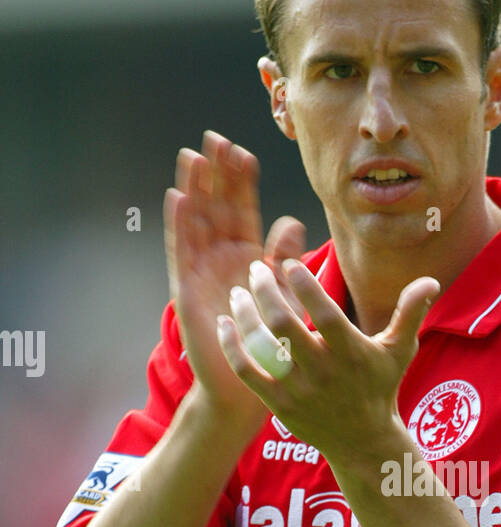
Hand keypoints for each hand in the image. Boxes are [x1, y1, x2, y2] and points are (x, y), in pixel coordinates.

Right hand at [163, 130, 306, 434]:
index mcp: (248, 258)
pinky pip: (181, 253)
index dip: (242, 183)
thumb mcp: (284, 296)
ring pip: (196, 223)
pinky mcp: (186, 290)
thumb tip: (294, 222)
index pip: (243, 211)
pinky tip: (178, 198)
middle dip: (216, 175)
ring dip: (194, 190)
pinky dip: (179, 226)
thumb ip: (287, 261)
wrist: (245, 387)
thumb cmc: (268, 345)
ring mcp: (201, 272)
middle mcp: (221, 260)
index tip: (244, 151)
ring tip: (193, 157)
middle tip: (215, 139)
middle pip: (217, 208)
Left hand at [216, 259, 439, 468]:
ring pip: (262, 346)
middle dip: (267, 292)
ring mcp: (298, 390)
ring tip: (238, 292)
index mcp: (351, 353)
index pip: (325, 314)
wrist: (363, 441)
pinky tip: (225, 323)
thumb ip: (410, 313)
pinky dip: (231, 347)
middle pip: (285, 325)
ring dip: (245, 315)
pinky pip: (247, 372)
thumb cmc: (380, 387)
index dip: (305, 286)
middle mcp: (323, 371)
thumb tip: (430, 280)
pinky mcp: (278, 405)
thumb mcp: (399, 351)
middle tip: (257, 269)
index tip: (288, 264)